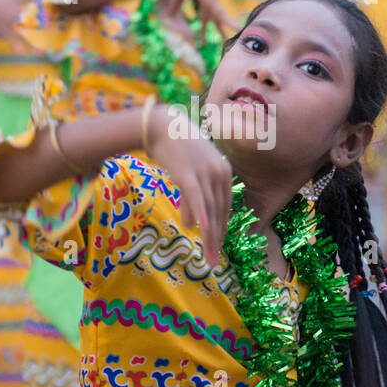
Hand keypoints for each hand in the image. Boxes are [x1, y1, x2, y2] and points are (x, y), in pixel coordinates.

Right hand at [145, 106, 232, 266]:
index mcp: (224, 171)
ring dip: (210, 236)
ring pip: (210, 211)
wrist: (160, 125)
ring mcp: (205, 173)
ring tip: (209, 258)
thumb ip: (192, 198)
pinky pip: (197, 200)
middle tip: (214, 261)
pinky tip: (200, 232)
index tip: (219, 245)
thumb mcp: (188, 173)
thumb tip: (190, 225)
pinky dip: (200, 217)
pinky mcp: (189, 174)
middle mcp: (219, 173)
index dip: (222, 227)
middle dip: (217, 238)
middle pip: (220, 211)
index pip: (225, 206)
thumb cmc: (174, 148)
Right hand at [166, 0, 237, 34]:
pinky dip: (229, 22)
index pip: (205, 17)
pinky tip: (237, 29)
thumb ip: (175, 5)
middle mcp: (210, 1)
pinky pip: (222, 15)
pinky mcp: (211, 2)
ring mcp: (212, 2)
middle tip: (225, 41)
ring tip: (230, 41)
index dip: (205, 28)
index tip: (204, 40)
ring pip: (220, 20)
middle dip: (219, 31)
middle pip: (215, 20)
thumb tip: (168, 16)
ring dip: (224, 31)